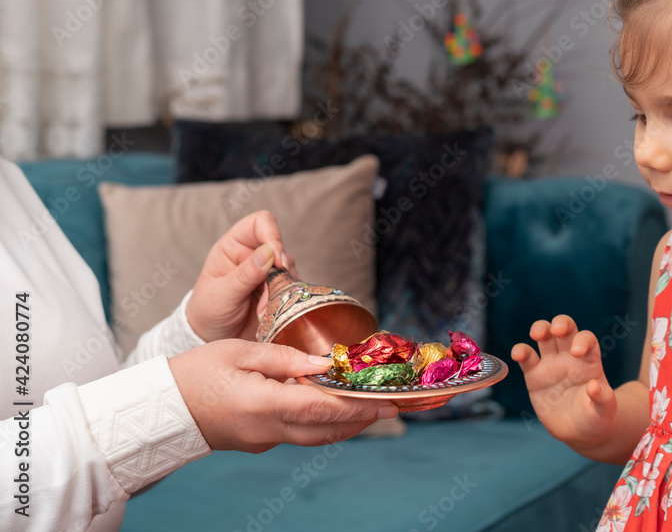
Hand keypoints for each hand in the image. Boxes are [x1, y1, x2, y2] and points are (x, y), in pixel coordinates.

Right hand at [169, 339, 397, 452]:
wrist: (159, 408)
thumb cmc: (194, 372)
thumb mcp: (240, 351)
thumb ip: (286, 357)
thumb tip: (326, 362)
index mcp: (263, 404)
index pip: (322, 407)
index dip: (358, 405)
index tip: (386, 401)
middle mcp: (268, 429)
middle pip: (327, 429)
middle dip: (362, 418)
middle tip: (392, 405)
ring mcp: (263, 440)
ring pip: (316, 436)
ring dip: (346, 423)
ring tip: (372, 407)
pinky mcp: (259, 441)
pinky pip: (301, 434)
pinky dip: (323, 422)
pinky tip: (334, 406)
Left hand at [186, 211, 298, 341]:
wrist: (211, 338)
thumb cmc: (207, 312)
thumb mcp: (221, 294)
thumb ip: (244, 274)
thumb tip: (268, 253)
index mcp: (233, 246)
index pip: (259, 223)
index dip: (272, 235)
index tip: (277, 259)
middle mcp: (253, 255)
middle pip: (280, 248)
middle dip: (280, 271)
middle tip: (272, 292)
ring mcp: (268, 273)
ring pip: (290, 270)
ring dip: (282, 290)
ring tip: (265, 309)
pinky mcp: (279, 291)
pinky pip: (293, 289)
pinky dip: (287, 301)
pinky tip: (273, 313)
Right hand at [511, 314, 616, 447]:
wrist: (578, 432)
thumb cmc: (595, 417)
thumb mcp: (604, 411)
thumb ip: (603, 398)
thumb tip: (595, 386)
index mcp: (588, 360)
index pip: (586, 339)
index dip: (582, 340)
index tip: (577, 352)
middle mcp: (569, 356)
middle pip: (564, 328)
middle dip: (560, 323)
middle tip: (557, 330)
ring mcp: (551, 364)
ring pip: (544, 336)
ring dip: (540, 328)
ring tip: (537, 334)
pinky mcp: (534, 375)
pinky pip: (526, 357)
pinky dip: (520, 351)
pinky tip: (518, 354)